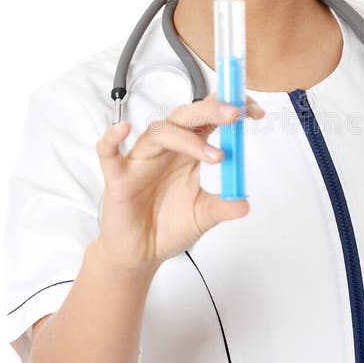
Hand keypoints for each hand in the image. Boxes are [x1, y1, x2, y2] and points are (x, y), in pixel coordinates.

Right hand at [94, 92, 264, 275]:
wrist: (140, 253)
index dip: (231, 109)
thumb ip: (222, 207)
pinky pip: (109, 152)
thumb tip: (244, 203)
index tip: (254, 112)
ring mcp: (142, 159)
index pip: (210, 117)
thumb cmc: (167, 227)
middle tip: (236, 114)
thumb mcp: (203, 216)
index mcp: (190, 151)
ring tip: (214, 157)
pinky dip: (112, 139)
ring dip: (187, 138)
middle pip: (187, 115)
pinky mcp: (118, 177)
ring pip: (160, 131)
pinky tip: (122, 130)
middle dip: (212, 110)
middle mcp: (167, 149)